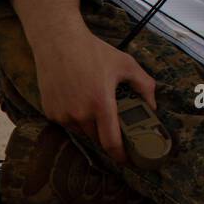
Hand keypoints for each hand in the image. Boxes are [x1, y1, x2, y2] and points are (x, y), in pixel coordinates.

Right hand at [12, 0, 156, 166]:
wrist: (59, 41)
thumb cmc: (94, 51)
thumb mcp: (126, 64)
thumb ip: (144, 85)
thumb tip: (153, 106)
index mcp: (101, 104)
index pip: (111, 143)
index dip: (121, 156)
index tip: (128, 161)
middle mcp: (80, 113)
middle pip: (97, 137)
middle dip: (107, 134)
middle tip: (114, 124)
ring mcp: (62, 114)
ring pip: (81, 130)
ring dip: (91, 125)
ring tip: (95, 105)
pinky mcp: (50, 111)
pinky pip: (67, 122)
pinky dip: (75, 117)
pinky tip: (79, 99)